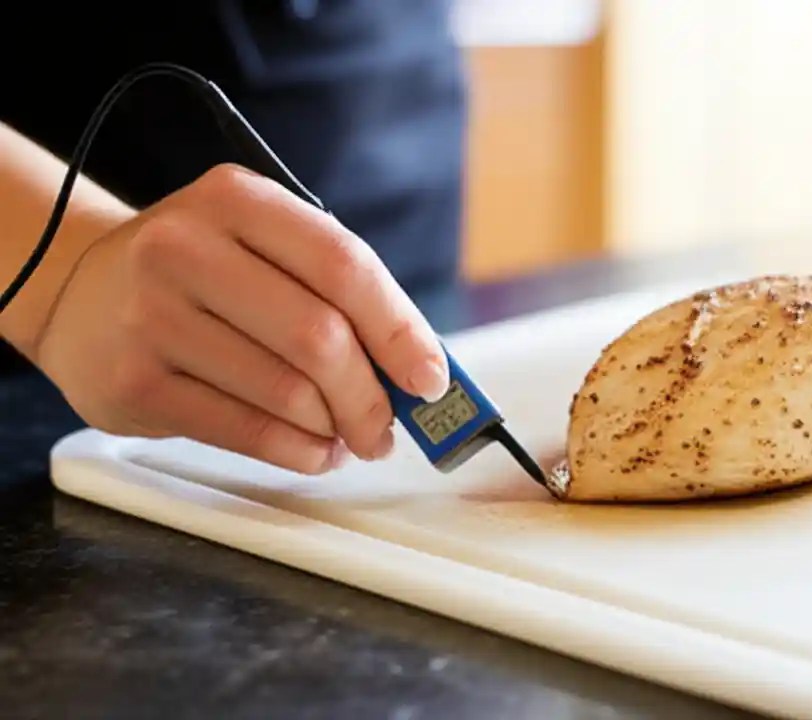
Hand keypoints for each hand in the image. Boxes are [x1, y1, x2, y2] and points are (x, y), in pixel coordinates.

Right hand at [32, 164, 449, 472]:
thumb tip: (417, 369)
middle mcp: (186, 248)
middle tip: (389, 426)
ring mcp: (152, 316)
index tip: (432, 377)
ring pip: (287, 392)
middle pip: (319, 337)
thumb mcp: (259, 246)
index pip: (344, 265)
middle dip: (372, 396)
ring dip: (337, 428)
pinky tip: (313, 450)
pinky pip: (245, 432)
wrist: (77, 289)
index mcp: (237, 201)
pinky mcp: (134, 382)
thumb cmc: (198, 272)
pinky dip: (298, 451)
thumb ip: (335, 292)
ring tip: (349, 435)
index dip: (400, 329)